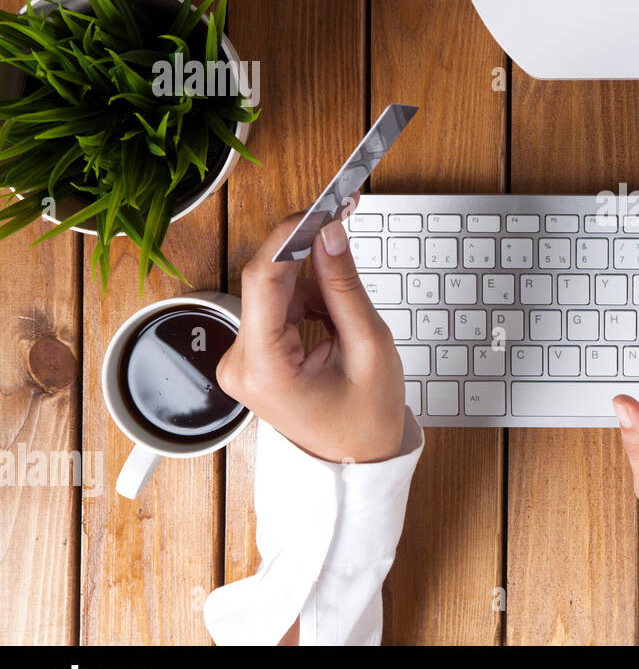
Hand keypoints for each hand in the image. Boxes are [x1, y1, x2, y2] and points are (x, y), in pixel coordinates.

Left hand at [216, 212, 406, 463]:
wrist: (358, 461)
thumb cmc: (365, 420)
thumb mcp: (369, 347)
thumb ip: (346, 286)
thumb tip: (330, 234)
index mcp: (264, 368)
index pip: (263, 278)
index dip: (291, 233)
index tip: (321, 206)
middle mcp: (240, 362)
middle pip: (269, 281)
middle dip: (310, 252)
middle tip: (344, 219)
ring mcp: (243, 359)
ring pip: (276, 290)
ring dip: (315, 282)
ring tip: (350, 313)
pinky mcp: (254, 354)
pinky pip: (279, 307)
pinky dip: (310, 299)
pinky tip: (336, 318)